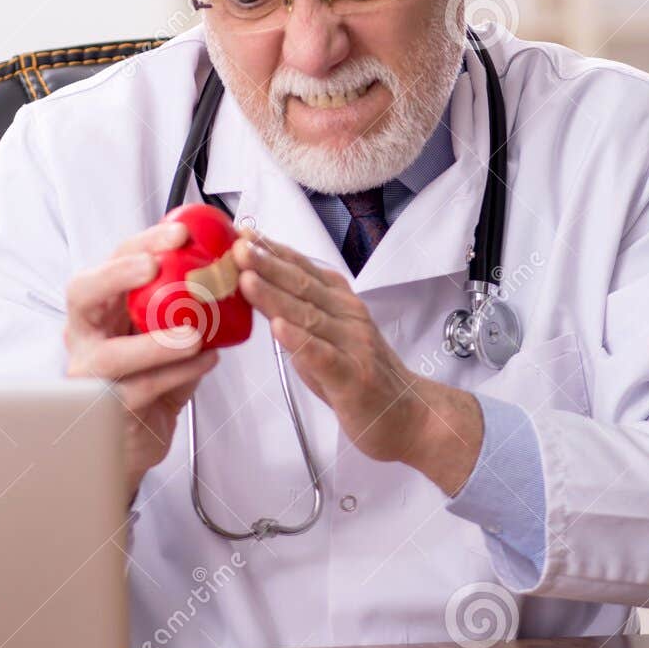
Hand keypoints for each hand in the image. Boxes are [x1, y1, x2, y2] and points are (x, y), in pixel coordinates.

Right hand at [65, 222, 219, 500]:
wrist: (131, 441)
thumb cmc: (145, 382)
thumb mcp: (163, 336)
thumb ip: (186, 309)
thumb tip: (229, 273)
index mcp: (100, 309)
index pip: (111, 263)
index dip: (141, 244)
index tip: (179, 233)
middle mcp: (86, 337)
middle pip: (83, 294)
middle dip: (119, 274)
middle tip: (155, 265)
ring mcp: (89, 376)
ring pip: (112, 353)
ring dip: (156, 341)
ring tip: (193, 334)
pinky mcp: (106, 411)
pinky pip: (140, 389)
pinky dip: (176, 374)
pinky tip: (205, 360)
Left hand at [232, 234, 482, 495]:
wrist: (410, 415)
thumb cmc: (362, 375)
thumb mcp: (329, 337)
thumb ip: (299, 314)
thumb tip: (257, 288)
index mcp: (340, 302)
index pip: (303, 270)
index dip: (273, 251)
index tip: (242, 232)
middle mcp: (348, 316)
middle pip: (302, 286)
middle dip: (267, 264)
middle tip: (237, 246)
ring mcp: (352, 345)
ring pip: (308, 316)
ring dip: (275, 296)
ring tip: (246, 278)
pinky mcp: (352, 377)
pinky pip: (323, 355)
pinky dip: (300, 340)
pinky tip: (278, 328)